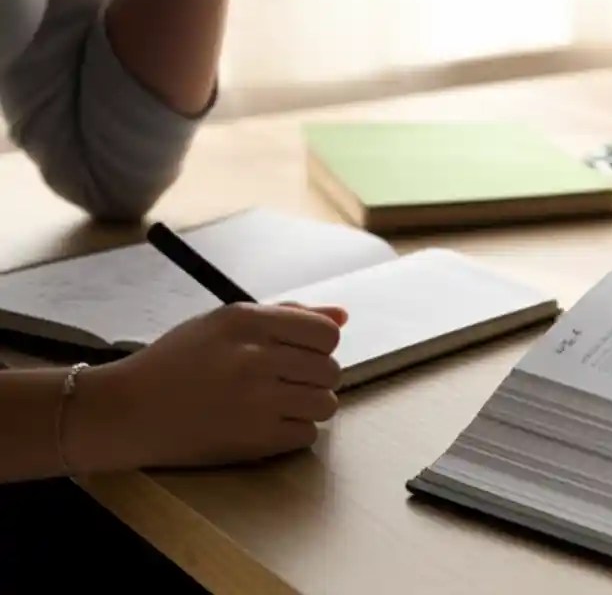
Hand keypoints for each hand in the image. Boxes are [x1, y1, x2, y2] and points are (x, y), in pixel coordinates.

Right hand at [64, 303, 346, 471]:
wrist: (126, 411)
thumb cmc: (177, 362)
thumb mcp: (224, 324)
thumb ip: (286, 316)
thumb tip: (343, 316)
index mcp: (247, 322)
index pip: (326, 333)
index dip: (320, 346)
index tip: (299, 354)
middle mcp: (255, 357)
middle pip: (330, 370)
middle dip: (314, 378)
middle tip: (284, 383)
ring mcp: (256, 400)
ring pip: (326, 403)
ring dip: (308, 406)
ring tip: (277, 405)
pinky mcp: (254, 440)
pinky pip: (308, 435)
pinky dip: (293, 433)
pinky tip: (265, 425)